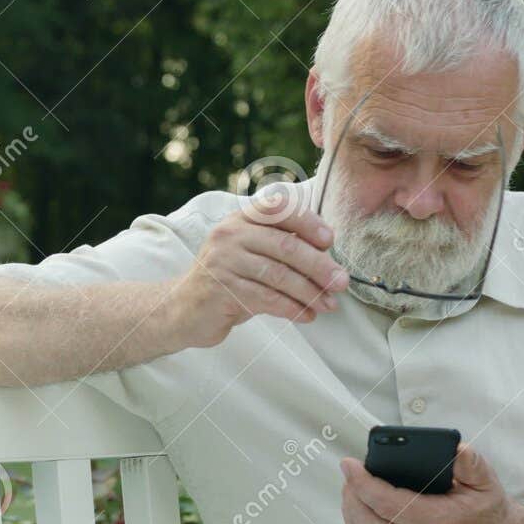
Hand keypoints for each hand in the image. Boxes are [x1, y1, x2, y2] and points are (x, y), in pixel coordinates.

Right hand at [166, 191, 349, 348]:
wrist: (183, 309)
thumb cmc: (228, 281)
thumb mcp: (251, 256)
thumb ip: (281, 248)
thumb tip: (328, 260)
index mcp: (241, 219)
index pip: (278, 208)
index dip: (308, 222)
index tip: (330, 241)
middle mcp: (230, 234)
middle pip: (285, 246)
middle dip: (319, 266)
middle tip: (341, 282)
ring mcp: (223, 261)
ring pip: (279, 275)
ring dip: (310, 292)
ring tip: (328, 305)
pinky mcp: (221, 289)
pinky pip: (266, 298)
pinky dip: (291, 308)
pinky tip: (306, 316)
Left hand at [339, 444, 518, 523]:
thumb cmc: (485, 509)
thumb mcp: (486, 481)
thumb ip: (470, 463)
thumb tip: (454, 449)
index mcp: (442, 522)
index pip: (389, 503)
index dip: (362, 483)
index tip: (349, 465)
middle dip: (352, 496)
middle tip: (348, 476)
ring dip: (351, 514)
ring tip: (350, 491)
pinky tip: (357, 514)